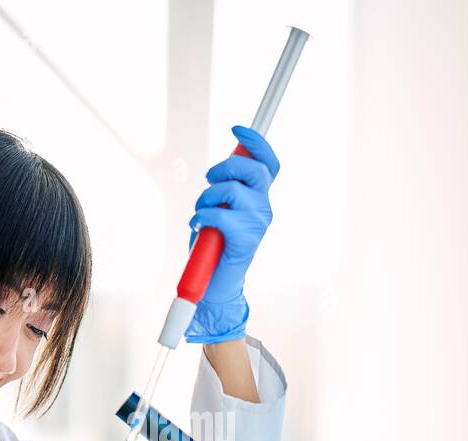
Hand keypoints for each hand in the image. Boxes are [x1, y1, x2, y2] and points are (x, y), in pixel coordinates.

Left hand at [185, 125, 280, 343]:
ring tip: (201, 214)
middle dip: (224, 168)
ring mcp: (258, 224)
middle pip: (252, 170)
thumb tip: (225, 165)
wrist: (216, 286)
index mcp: (260, 198)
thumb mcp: (219, 209)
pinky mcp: (246, 239)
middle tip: (208, 181)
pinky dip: (203, 218)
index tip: (236, 127)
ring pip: (231, 191)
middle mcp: (264, 209)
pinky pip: (220, 215)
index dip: (256, 142)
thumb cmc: (213, 246)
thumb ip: (225, 187)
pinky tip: (198, 228)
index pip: (269, 163)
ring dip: (207, 198)